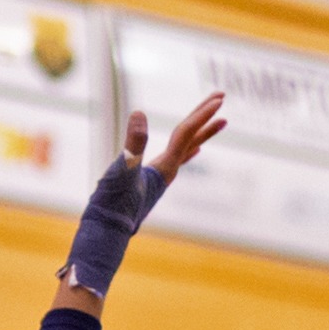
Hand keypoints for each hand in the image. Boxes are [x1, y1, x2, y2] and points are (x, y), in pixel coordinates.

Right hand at [59, 92, 225, 298]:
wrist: (107, 234)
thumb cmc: (112, 205)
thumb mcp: (121, 170)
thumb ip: (133, 143)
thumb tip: (139, 113)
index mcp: (164, 166)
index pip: (186, 133)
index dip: (201, 114)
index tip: (219, 97)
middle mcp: (168, 171)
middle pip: (192, 137)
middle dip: (206, 117)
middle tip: (221, 95)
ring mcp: (161, 177)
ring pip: (187, 148)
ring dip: (202, 132)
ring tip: (221, 121)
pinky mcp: (152, 182)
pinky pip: (176, 161)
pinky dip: (187, 151)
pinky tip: (194, 150)